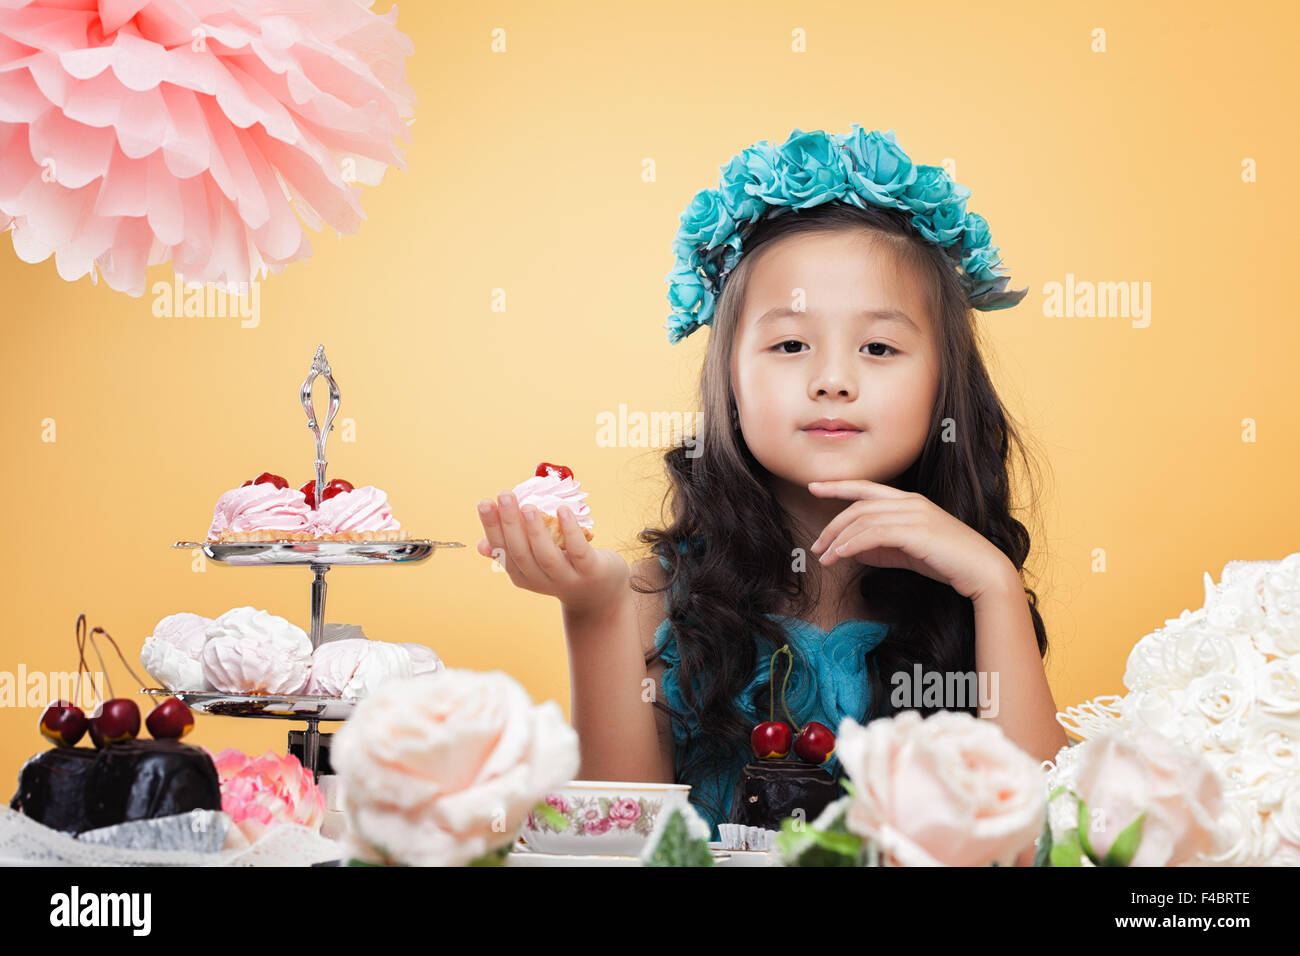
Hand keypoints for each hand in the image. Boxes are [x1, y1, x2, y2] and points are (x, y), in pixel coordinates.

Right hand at [476, 491, 628, 616]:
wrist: (601, 594)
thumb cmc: (564, 568)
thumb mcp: (536, 563)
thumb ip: (512, 551)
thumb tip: (481, 545)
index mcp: (522, 575)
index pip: (502, 550)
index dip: (492, 527)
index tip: (485, 502)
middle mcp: (541, 579)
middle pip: (521, 553)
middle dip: (510, 523)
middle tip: (504, 495)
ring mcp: (566, 577)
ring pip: (546, 556)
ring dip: (535, 531)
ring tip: (528, 506)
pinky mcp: (590, 571)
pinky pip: (578, 551)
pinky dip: (570, 531)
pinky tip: (563, 510)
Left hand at [807, 480, 1015, 601]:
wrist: (982, 570)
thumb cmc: (946, 561)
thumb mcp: (907, 552)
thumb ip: (881, 548)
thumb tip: (852, 550)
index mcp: (908, 501)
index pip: (866, 488)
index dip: (838, 487)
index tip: (814, 487)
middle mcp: (909, 502)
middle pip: (858, 507)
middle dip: (832, 526)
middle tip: (815, 547)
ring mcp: (914, 514)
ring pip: (863, 521)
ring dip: (838, 540)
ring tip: (824, 559)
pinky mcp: (916, 532)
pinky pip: (874, 534)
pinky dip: (852, 544)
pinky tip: (840, 556)